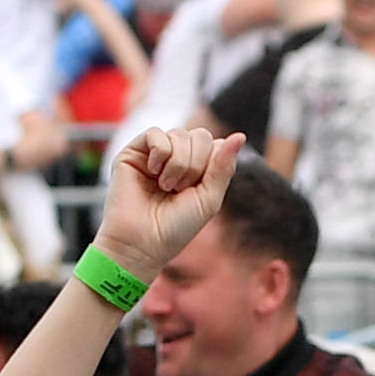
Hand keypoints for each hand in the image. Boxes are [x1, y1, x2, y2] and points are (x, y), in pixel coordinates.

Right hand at [91, 124, 241, 281]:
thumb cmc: (175, 227)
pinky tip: (153, 172)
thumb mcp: (209, 198)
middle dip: (196, 164)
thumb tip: (240, 136)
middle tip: (180, 189)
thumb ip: (224, 166)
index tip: (200, 188)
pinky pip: (155, 133)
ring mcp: (155, 153)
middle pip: (201, 136)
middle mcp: (177, 158)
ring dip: (178, 163)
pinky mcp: (134, 152)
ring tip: (166, 186)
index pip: (217, 145)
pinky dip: (160, 152)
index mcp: (198, 169)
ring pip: (180, 134)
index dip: (213, 164)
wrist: (141, 242)